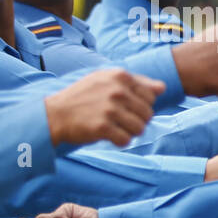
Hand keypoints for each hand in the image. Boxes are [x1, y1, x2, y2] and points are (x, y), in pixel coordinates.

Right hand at [43, 69, 165, 145]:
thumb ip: (138, 82)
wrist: (54, 114)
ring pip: (140, 129)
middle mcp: (117, 91)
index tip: (124, 106)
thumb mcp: (107, 81)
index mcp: (120, 76)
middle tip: (118, 119)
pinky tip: (107, 135)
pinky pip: (126, 140)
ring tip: (114, 127)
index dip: (140, 105)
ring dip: (129, 132)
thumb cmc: (84, 97)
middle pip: (148, 114)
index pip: (151, 96)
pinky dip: (119, 141)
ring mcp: (110, 109)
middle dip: (137, 120)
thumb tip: (163, 88)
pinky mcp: (103, 127)